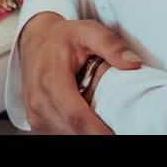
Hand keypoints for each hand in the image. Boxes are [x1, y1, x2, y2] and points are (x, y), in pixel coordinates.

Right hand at [16, 12, 141, 133]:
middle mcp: (39, 101)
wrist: (34, 40)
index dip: (100, 132)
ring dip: (87, 130)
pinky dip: (76, 129)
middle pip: (76, 130)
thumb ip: (110, 45)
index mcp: (51, 80)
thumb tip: (133, 63)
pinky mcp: (36, 122)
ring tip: (96, 109)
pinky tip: (82, 112)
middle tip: (118, 121)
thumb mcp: (87, 31)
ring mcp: (35, 114)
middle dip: (99, 130)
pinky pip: (61, 133)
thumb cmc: (60, 37)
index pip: (77, 117)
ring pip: (69, 135)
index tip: (118, 133)